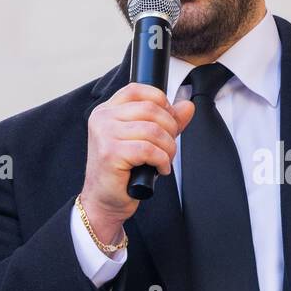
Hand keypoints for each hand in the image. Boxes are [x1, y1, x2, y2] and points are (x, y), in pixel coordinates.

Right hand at [81, 83, 195, 238]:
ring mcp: (104, 134)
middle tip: (168, 148)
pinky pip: (149, 150)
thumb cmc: (123, 172)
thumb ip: (166, 121)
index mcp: (107, 110)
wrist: (104, 201)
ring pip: (153, 130)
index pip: (138, 90)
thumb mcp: (146, 140)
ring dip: (168, 148)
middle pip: (151, 109)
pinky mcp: (111, 153)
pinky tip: (160, 169)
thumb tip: (187, 106)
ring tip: (164, 161)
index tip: (169, 122)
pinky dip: (162, 160)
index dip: (161, 102)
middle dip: (170, 130)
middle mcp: (102, 118)